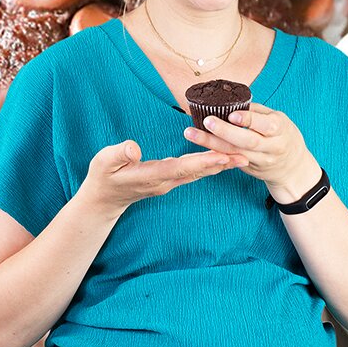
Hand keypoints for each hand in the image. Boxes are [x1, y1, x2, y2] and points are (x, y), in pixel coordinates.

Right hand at [80, 139, 246, 218]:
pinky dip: (208, 166)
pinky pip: (193, 173)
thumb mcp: (103, 162)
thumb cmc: (103, 177)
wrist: (104, 199)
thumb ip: (119, 154)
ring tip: (239, 158)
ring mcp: (167, 183)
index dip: (202, 161)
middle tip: (244, 156)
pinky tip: (218, 160)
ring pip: (198, 174)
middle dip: (220, 164)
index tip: (222, 156)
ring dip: (219, 166)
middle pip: (197, 172)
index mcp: (151, 175)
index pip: (181, 167)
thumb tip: (134, 147)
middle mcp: (164, 181)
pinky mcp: (168, 181)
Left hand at [183, 103, 321, 202]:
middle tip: (207, 121)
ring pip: (234, 153)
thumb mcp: (277, 119)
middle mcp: (272, 148)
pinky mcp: (248, 168)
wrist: (292, 167)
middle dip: (225, 132)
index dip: (249, 120)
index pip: (266, 125)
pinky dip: (212, 152)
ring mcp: (260, 160)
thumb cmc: (282, 135)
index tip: (232, 115)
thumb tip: (231, 100)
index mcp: (281, 130)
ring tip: (191, 133)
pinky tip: (197, 144)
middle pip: (248, 141)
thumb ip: (256, 111)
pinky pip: (229, 160)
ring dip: (210, 143)